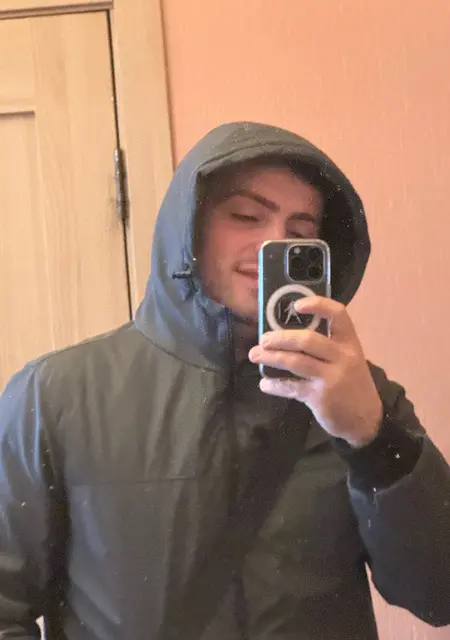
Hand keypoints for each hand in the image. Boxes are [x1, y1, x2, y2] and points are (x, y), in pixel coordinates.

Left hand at [248, 296, 382, 447]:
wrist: (367, 419)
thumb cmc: (352, 383)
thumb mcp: (348, 359)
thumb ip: (326, 346)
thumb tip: (287, 334)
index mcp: (350, 342)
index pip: (338, 315)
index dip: (318, 305)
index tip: (296, 305)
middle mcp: (342, 357)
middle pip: (307, 340)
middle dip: (280, 338)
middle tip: (263, 339)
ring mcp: (332, 378)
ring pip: (295, 362)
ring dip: (271, 357)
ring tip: (255, 355)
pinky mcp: (320, 397)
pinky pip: (292, 387)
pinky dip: (275, 385)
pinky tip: (265, 384)